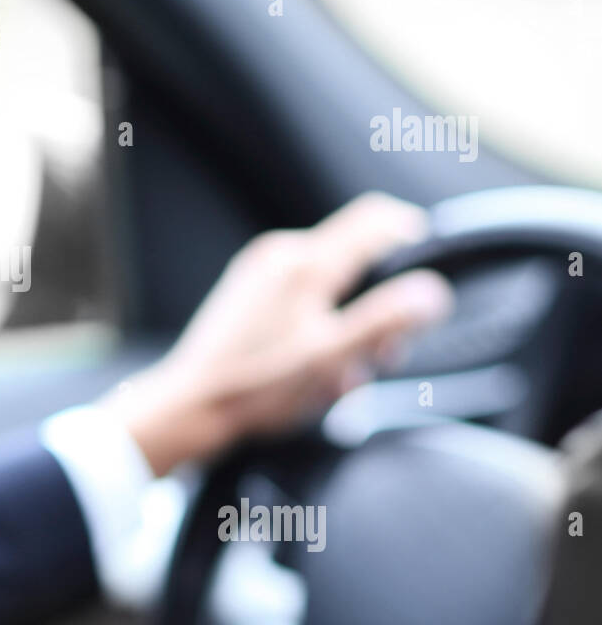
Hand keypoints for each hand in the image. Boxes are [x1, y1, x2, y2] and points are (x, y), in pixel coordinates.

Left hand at [96, 192, 454, 477]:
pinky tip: (313, 372)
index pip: (377, 219)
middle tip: (379, 359)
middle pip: (358, 259)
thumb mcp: (330, 359)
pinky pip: (303, 296)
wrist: (189, 406)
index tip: (428, 281)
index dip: (414, 239)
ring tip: (338, 379)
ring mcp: (262, 270)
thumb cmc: (256, 387)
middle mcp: (282, 254)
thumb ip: (385, 320)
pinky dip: (321, 329)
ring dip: (350, 328)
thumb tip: (434, 290)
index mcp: (306, 263)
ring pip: (332, 283)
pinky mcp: (250, 291)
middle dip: (380, 308)